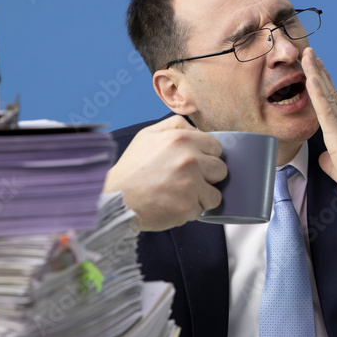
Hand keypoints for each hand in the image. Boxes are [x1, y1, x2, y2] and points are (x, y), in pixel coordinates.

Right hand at [104, 115, 227, 230]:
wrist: (115, 199)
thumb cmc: (132, 169)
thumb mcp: (148, 134)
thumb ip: (176, 125)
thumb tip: (198, 130)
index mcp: (182, 139)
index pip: (216, 147)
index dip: (206, 157)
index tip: (193, 164)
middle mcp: (190, 160)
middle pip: (221, 170)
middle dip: (207, 177)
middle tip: (186, 180)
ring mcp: (191, 185)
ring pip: (215, 193)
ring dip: (201, 196)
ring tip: (179, 194)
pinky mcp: (188, 207)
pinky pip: (201, 210)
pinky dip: (190, 211)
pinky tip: (172, 205)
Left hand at [302, 47, 336, 256]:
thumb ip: (333, 165)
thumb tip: (324, 158)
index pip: (331, 107)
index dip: (323, 87)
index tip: (316, 70)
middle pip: (330, 95)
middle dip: (319, 72)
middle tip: (310, 52)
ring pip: (328, 97)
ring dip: (317, 74)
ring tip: (309, 55)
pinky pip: (327, 112)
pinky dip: (318, 93)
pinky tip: (311, 78)